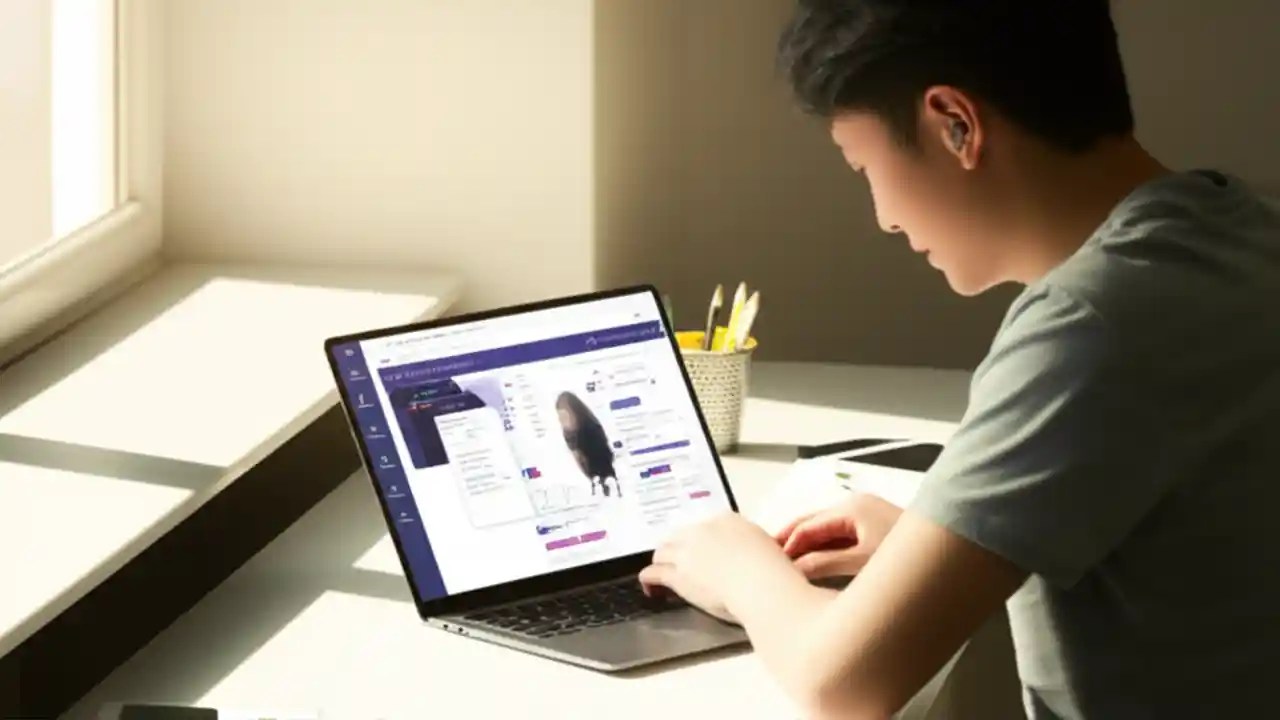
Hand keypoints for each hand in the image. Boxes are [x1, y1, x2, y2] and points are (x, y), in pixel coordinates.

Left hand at [639, 512, 800, 623]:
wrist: (761, 585)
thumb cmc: (771, 571)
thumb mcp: (765, 547)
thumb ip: (750, 546)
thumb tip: (748, 555)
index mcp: (727, 520)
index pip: (703, 527)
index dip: (699, 541)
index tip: (702, 551)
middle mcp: (702, 530)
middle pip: (678, 536)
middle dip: (676, 549)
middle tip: (678, 562)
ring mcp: (686, 551)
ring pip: (662, 552)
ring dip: (662, 562)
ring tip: (662, 573)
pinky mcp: (676, 574)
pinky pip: (653, 573)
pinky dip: (650, 579)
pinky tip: (651, 587)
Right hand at [774, 493, 903, 578]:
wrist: (953, 549)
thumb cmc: (910, 555)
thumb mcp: (862, 563)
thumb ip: (824, 564)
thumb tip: (793, 569)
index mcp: (851, 508)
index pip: (806, 526)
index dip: (786, 545)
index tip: (770, 563)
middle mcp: (856, 506)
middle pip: (813, 524)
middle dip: (791, 541)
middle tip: (767, 560)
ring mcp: (867, 517)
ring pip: (826, 532)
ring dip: (808, 547)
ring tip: (788, 566)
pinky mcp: (876, 529)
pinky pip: (841, 537)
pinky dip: (825, 549)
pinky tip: (818, 565)